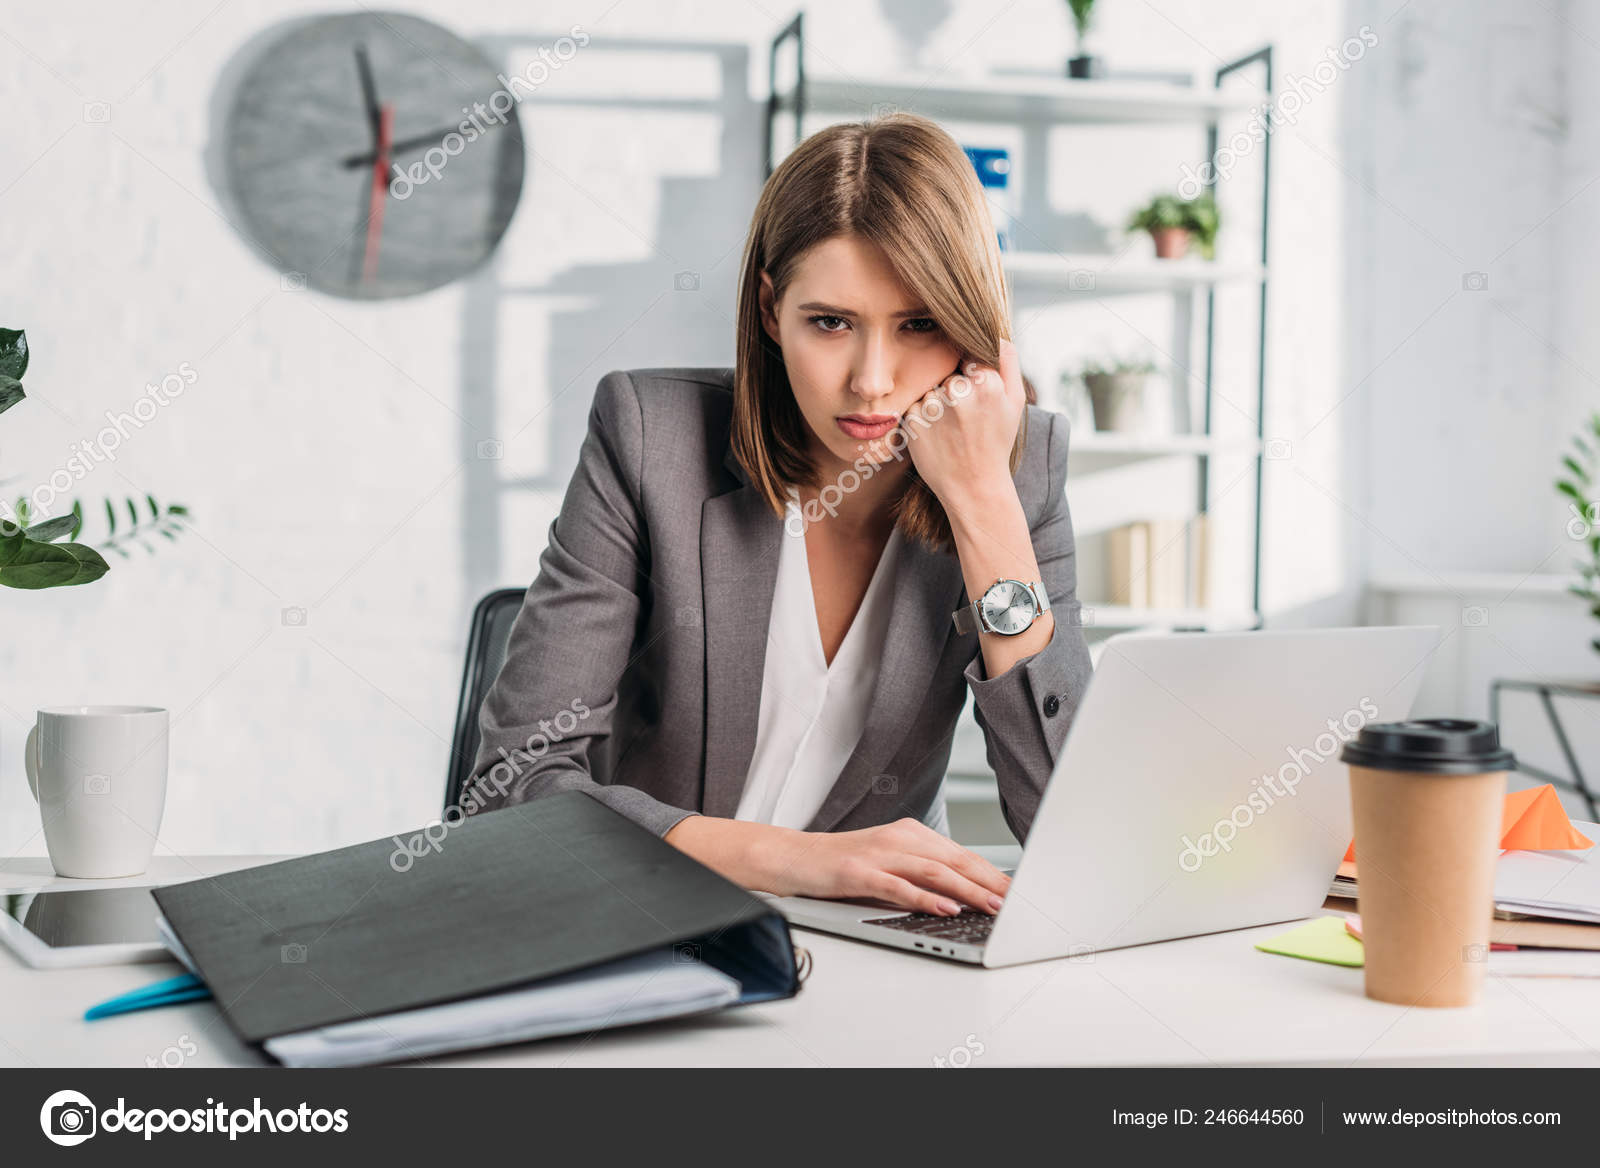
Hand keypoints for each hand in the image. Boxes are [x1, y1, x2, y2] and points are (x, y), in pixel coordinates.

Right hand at [766, 817, 1012, 914]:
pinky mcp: (858, 872)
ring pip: (934, 872)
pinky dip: (924, 898)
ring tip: (992, 906)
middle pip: (954, 860)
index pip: (961, 854)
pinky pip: (898, 886)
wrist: (794, 858)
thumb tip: (963, 896)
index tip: (1017, 891)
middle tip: (1016, 901)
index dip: (992, 873)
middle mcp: (899, 838)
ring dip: (967, 890)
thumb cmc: (843, 865)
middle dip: (989, 882)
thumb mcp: (889, 863)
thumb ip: (921, 874)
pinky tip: (945, 908)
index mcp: (911, 834)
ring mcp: (878, 854)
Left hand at [904, 337, 1025, 503]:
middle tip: (964, 418)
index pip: (968, 352)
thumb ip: (1008, 361)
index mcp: (987, 381)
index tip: (971, 387)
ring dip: (936, 402)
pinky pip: (914, 405)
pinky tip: (937, 436)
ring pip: (930, 387)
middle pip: (946, 369)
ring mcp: (933, 406)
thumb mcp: (1015, 402)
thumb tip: (994, 330)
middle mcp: (958, 391)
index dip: (968, 370)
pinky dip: (923, 417)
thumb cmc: (996, 442)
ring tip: (951, 429)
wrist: (974, 487)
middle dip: (953, 388)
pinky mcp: (913, 420)